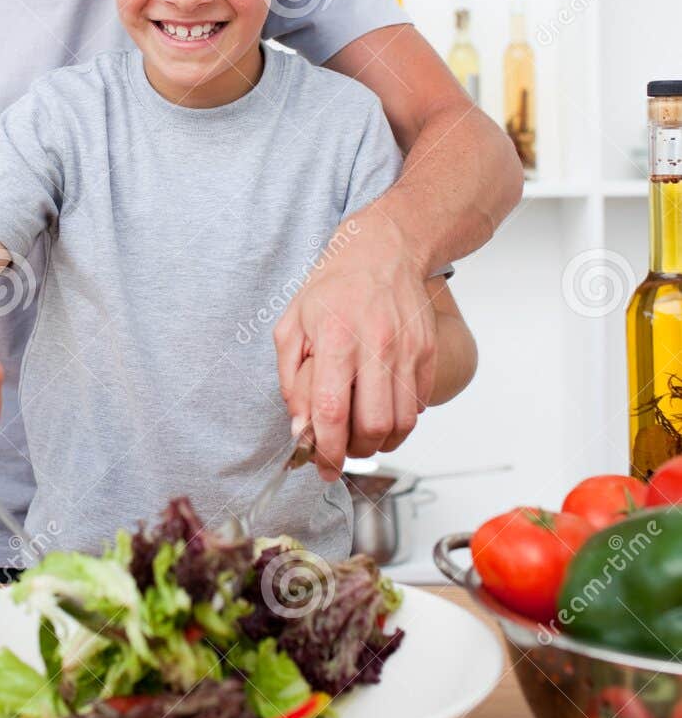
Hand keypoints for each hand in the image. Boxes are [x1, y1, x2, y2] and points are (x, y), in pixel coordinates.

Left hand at [274, 212, 435, 477]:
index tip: (323, 467)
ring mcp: (407, 349)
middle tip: (343, 451)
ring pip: (402, 422)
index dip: (327, 449)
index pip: (332, 410)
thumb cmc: (333, 286)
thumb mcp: (292, 324)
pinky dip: (402, 420)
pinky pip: (419, 404)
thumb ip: (291, 380)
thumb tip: (301, 427)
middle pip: (373, 425)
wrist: (384, 250)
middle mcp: (376, 345)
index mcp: (336, 338)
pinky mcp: (428, 352)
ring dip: (381, 443)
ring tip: (363, 437)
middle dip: (355, 452)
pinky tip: (383, 411)